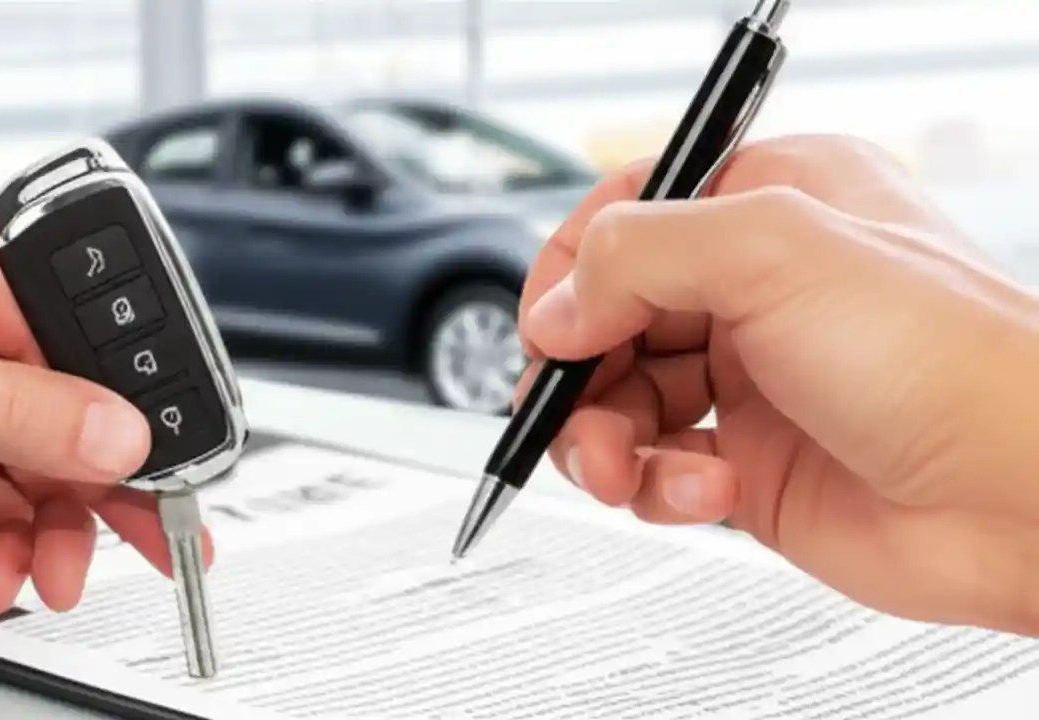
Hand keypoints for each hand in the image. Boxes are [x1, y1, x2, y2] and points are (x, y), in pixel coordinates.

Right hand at [519, 134, 1038, 635]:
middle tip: (574, 408)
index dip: (572, 272)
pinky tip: (704, 491)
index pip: (625, 217)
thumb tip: (557, 307)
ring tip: (623, 468)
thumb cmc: (953, 362)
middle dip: (578, 373)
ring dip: (602, 441)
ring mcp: (749, 381)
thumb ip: (639, 254)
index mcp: (766, 206)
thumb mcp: (777, 251)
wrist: (1027, 501)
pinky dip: (658, 487)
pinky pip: (656, 471)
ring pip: (618, 403)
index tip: (556, 325)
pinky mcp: (749, 466)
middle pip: (607, 320)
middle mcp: (753, 291)